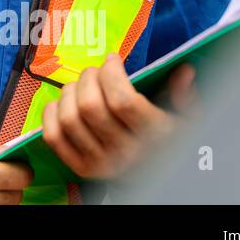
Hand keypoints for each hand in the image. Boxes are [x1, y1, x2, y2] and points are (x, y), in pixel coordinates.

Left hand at [41, 55, 197, 179]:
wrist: (154, 180)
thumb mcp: (189, 123)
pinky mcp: (82, 169)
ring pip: (69, 118)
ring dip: (69, 92)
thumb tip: (184, 70)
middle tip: (95, 71)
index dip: (112, 73)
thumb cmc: (169, 144)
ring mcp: (102, 164)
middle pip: (91, 106)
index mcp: (155, 138)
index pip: (123, 101)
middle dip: (88, 77)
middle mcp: (127, 154)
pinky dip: (51, 114)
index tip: (112, 59)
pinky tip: (61, 102)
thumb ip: (186, 98)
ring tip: (79, 85)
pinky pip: (54, 137)